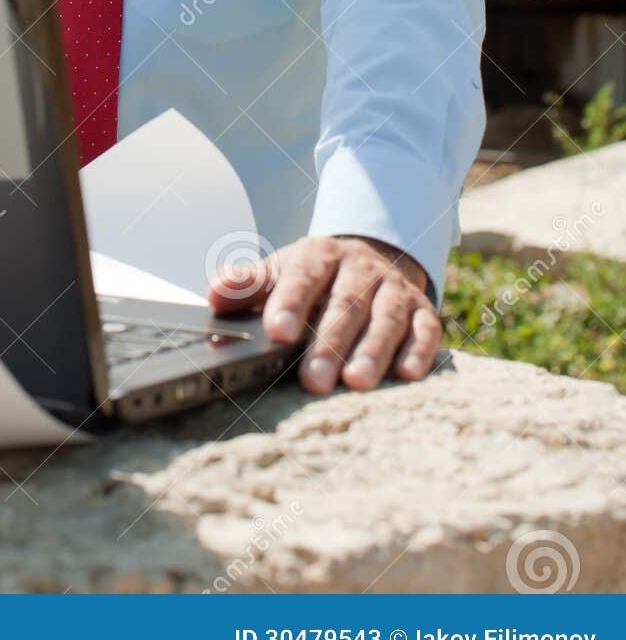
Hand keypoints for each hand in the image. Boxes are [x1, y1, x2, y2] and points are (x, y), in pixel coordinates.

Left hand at [208, 234, 440, 394]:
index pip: (303, 275)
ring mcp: (394, 288)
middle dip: (329, 342)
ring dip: (372, 350)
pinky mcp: (422, 311)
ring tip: (356, 383)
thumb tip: (214, 295)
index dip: (290, 302)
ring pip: (385, 318)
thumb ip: (247, 285)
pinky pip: (426, 329)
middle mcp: (360, 268)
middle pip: (345, 303)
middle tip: (313, 380)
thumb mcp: (279, 274)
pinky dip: (419, 350)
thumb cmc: (313, 279)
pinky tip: (407, 374)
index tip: (276, 331)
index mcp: (319, 255)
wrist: (368, 263)